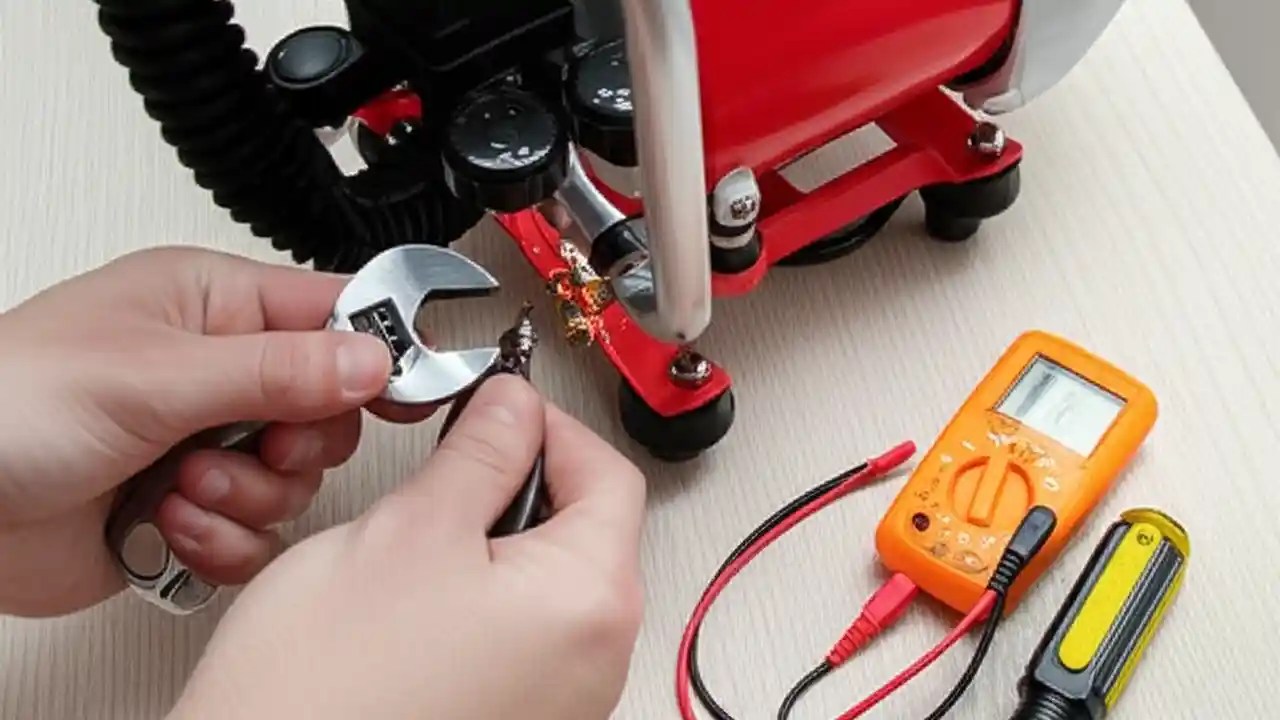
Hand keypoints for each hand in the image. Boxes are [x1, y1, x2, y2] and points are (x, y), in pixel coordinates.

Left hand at [0, 247, 430, 616]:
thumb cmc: (8, 404)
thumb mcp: (154, 375)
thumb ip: (276, 370)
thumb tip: (371, 358)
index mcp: (212, 306)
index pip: (332, 309)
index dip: (380, 346)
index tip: (412, 386)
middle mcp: (216, 372)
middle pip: (330, 407)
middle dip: (295, 442)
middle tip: (251, 442)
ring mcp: (206, 442)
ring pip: (298, 478)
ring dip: (247, 496)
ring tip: (181, 486)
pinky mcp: (191, 508)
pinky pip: (258, 531)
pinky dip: (221, 540)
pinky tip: (170, 526)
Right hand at [168, 375, 645, 719]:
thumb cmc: (327, 694)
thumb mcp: (412, 529)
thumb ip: (482, 451)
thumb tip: (513, 406)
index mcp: (590, 604)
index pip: (610, 473)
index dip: (551, 424)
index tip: (499, 406)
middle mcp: (593, 661)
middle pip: (586, 528)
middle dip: (521, 480)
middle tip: (456, 463)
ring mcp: (559, 699)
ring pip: (546, 580)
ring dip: (495, 539)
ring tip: (424, 539)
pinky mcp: (516, 717)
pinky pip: (519, 632)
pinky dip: (480, 597)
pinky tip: (419, 600)